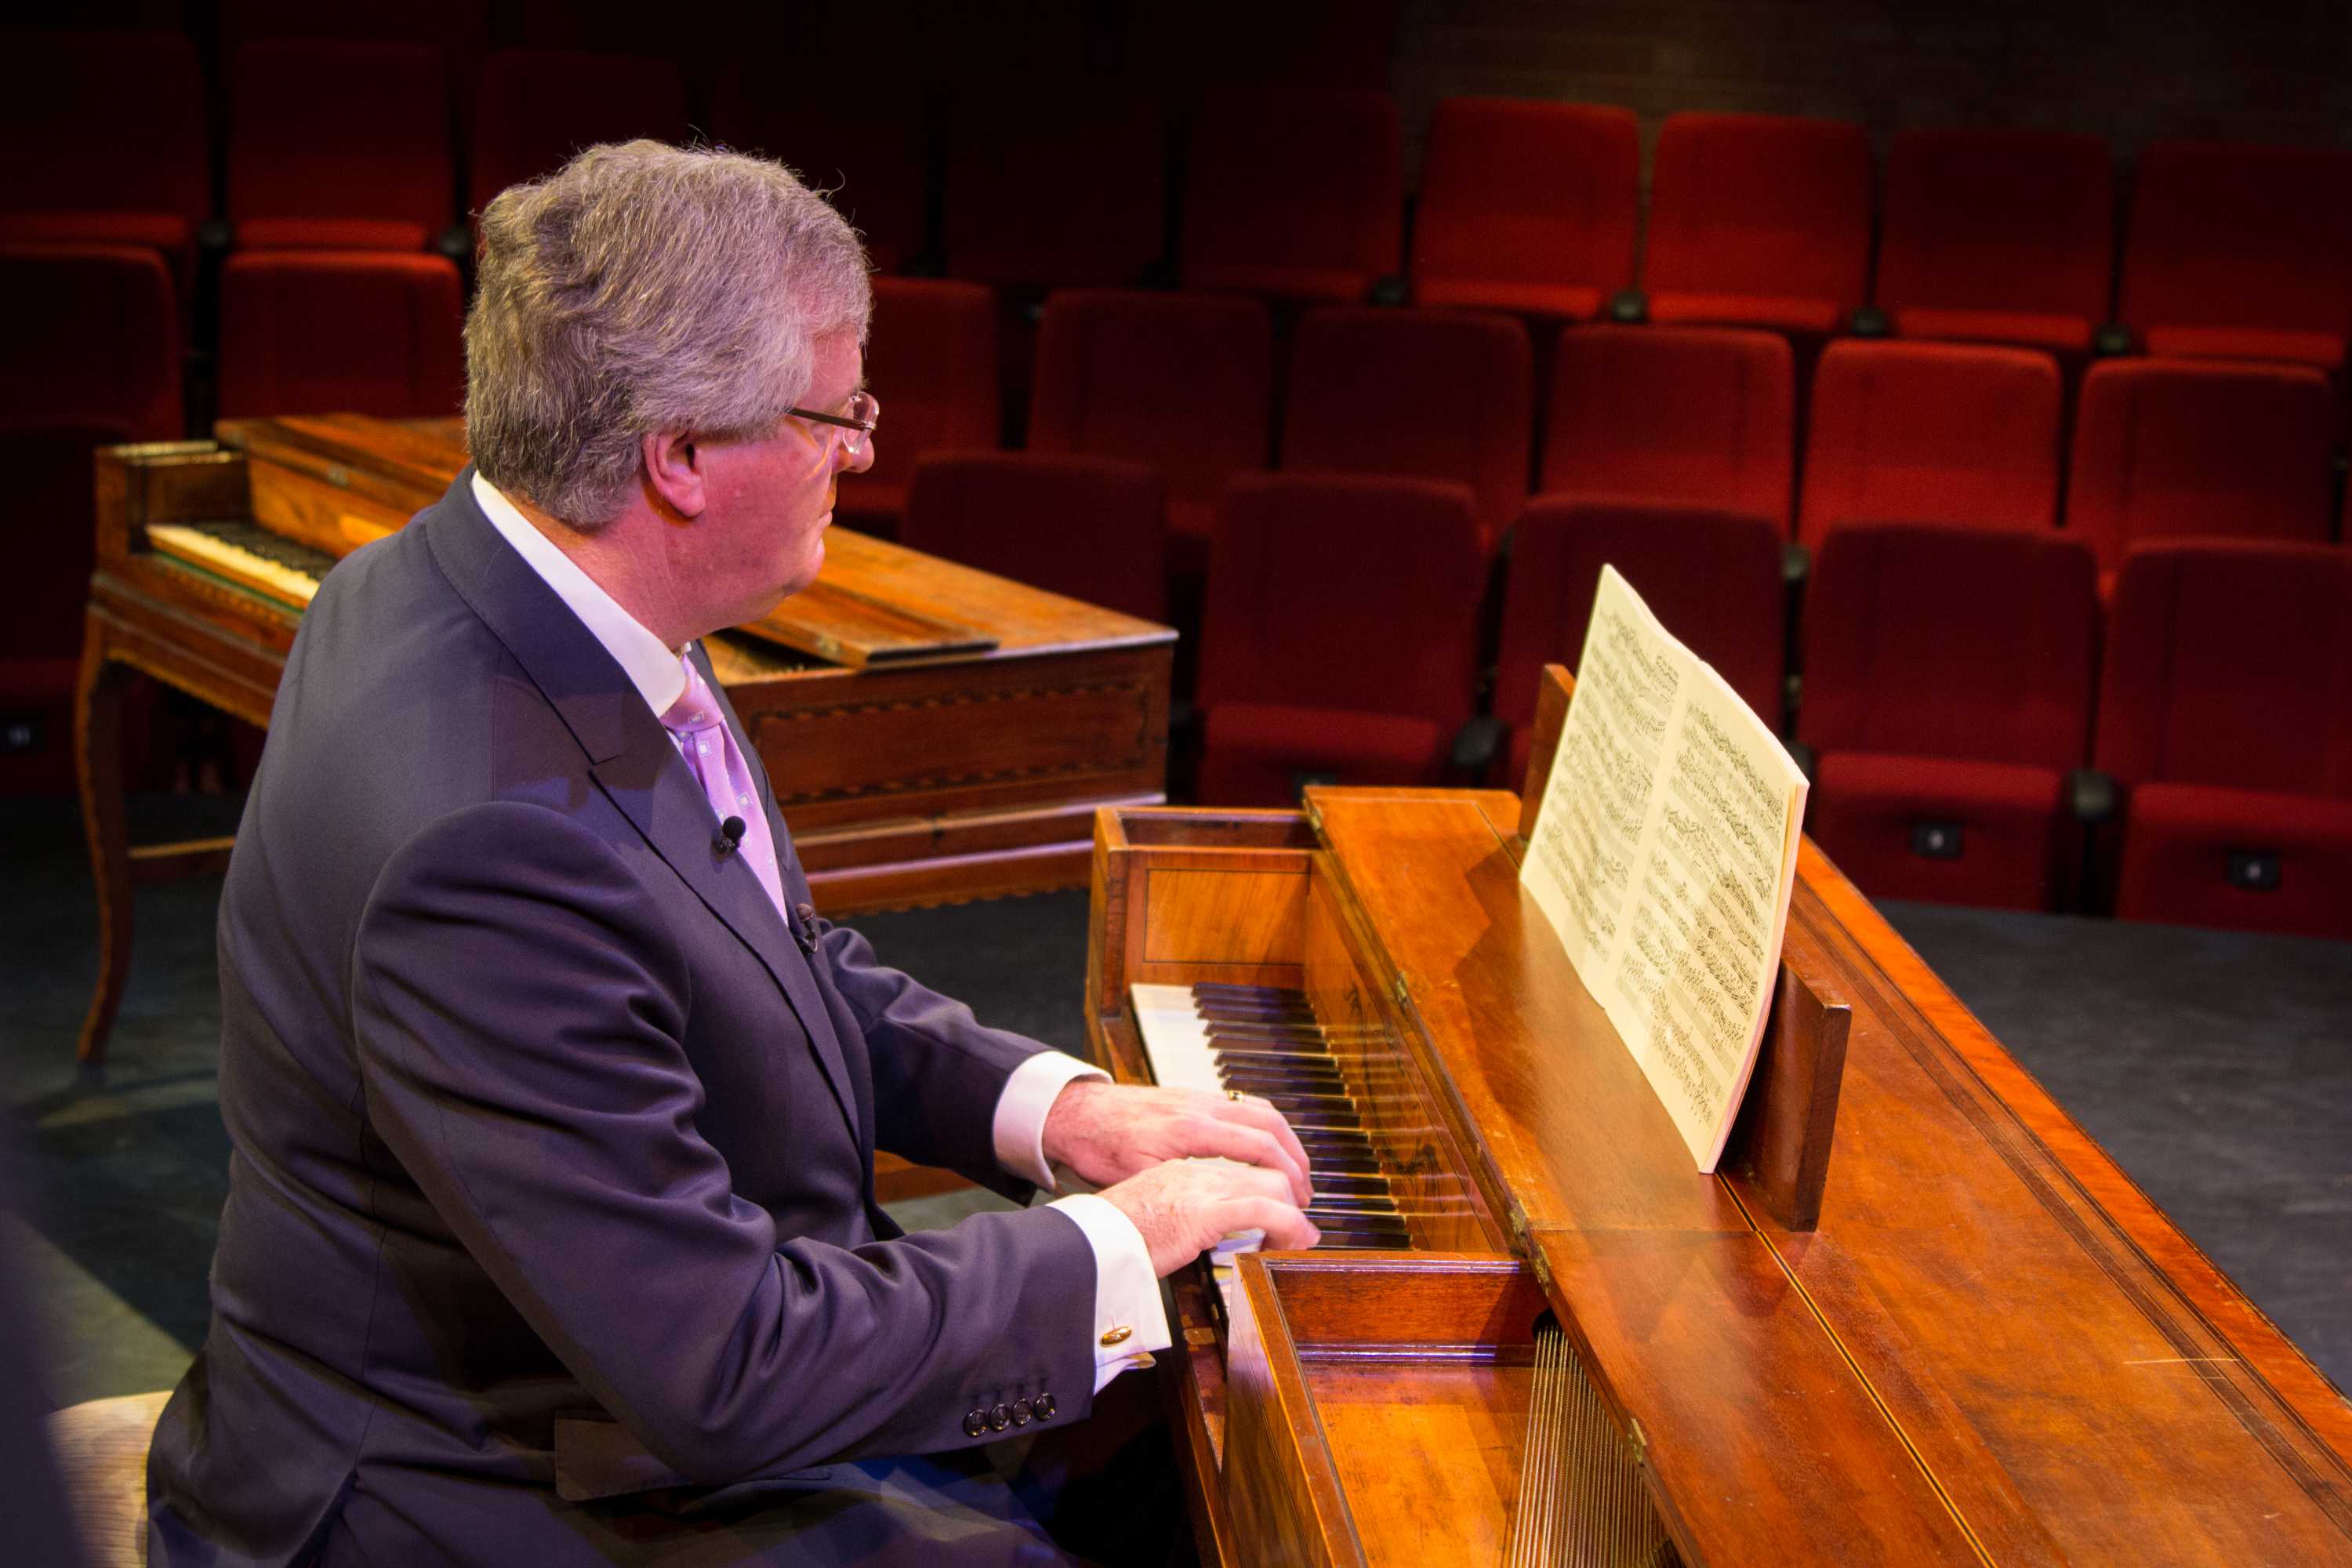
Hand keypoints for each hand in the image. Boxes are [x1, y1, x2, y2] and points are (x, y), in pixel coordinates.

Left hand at [1041, 1080, 1312, 1204]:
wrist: (1078, 1112)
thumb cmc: (1100, 1146)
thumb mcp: (1135, 1176)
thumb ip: (1175, 1188)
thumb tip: (1208, 1212)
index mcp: (1191, 1130)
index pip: (1257, 1146)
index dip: (1285, 1173)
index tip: (1299, 1199)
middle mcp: (1202, 1108)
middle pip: (1270, 1125)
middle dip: (1296, 1159)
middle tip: (1307, 1191)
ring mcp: (1200, 1099)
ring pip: (1261, 1111)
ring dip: (1285, 1141)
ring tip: (1295, 1172)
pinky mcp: (1195, 1098)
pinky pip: (1244, 1104)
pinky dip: (1265, 1125)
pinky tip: (1267, 1147)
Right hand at [1094, 1159, 1320, 1276]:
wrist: (1082, 1231)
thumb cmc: (1107, 1219)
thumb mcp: (1147, 1189)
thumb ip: (1177, 1190)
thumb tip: (1195, 1212)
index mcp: (1184, 1151)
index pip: (1245, 1134)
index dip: (1274, 1157)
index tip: (1286, 1182)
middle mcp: (1198, 1162)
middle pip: (1267, 1152)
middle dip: (1295, 1179)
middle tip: (1303, 1210)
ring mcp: (1203, 1184)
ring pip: (1273, 1181)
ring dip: (1296, 1206)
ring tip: (1303, 1232)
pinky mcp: (1204, 1212)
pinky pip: (1264, 1211)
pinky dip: (1289, 1225)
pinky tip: (1297, 1240)